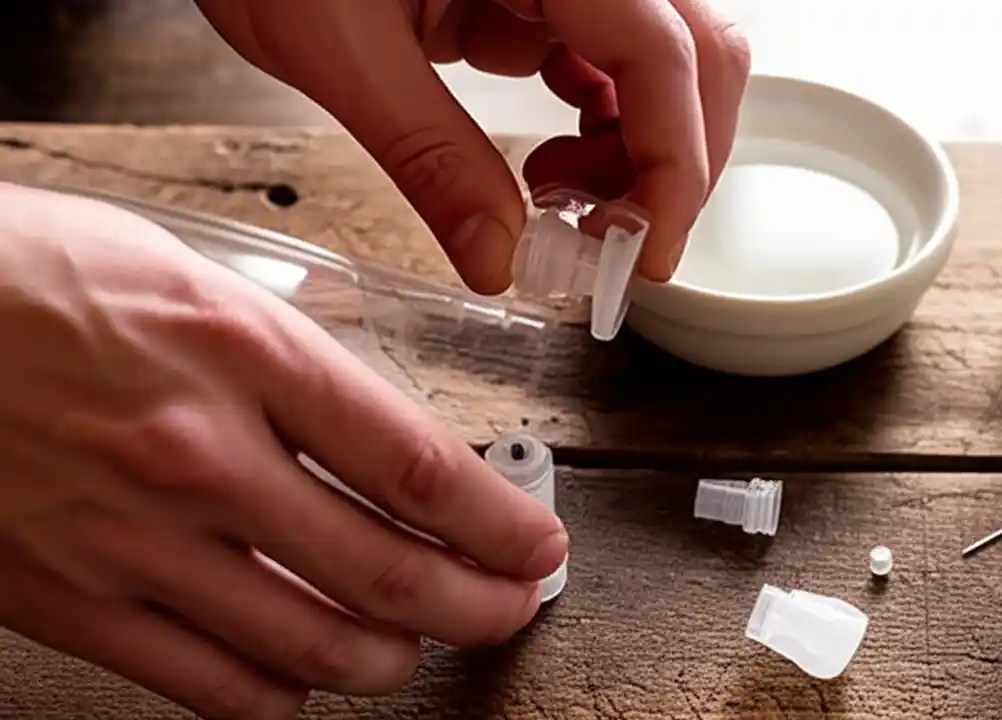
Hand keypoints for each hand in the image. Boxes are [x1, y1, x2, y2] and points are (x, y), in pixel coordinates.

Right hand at [0, 184, 567, 717]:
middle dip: (475, 606)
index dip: (499, 524)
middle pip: (385, 568)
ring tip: (419, 647)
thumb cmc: (34, 273)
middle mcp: (199, 454)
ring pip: (309, 643)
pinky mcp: (68, 598)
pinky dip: (280, 694)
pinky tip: (305, 678)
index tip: (535, 545)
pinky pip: (205, 684)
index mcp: (243, 353)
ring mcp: (131, 537)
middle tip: (509, 612)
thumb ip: (295, 360)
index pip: (417, 465)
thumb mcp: (193, 278)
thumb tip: (383, 435)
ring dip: (390, 657)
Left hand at [195, 0, 750, 292]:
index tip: (648, 253)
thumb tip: (496, 256)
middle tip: (616, 243)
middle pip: (696, 57)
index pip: (663, 57)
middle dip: (672, 162)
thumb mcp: (337, 45)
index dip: (673, 164)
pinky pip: (612, 65)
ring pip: (664, 67)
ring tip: (564, 204)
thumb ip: (426, 154)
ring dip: (640, 152)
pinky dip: (605, 131)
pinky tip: (554, 168)